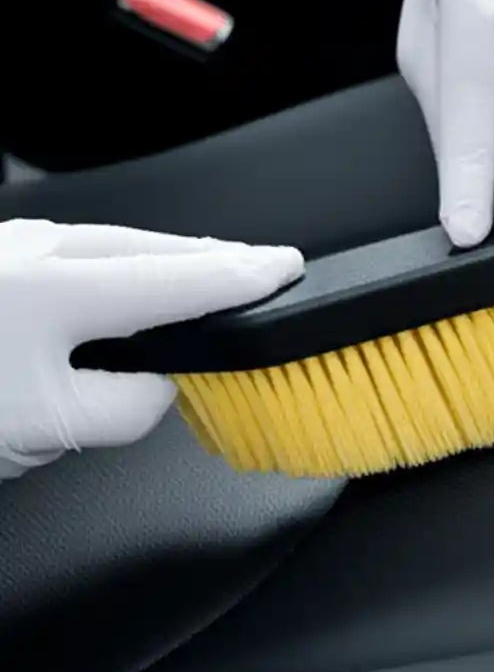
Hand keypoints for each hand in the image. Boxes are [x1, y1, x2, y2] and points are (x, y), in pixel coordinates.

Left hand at [0, 220, 303, 479]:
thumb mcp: (49, 427)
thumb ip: (129, 407)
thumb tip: (162, 387)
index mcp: (59, 289)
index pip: (180, 279)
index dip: (244, 276)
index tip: (287, 269)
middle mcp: (36, 252)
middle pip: (152, 246)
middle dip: (214, 258)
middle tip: (263, 268)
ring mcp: (10, 247)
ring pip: (114, 243)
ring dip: (167, 260)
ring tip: (209, 275)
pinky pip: (80, 252)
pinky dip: (123, 265)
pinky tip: (132, 283)